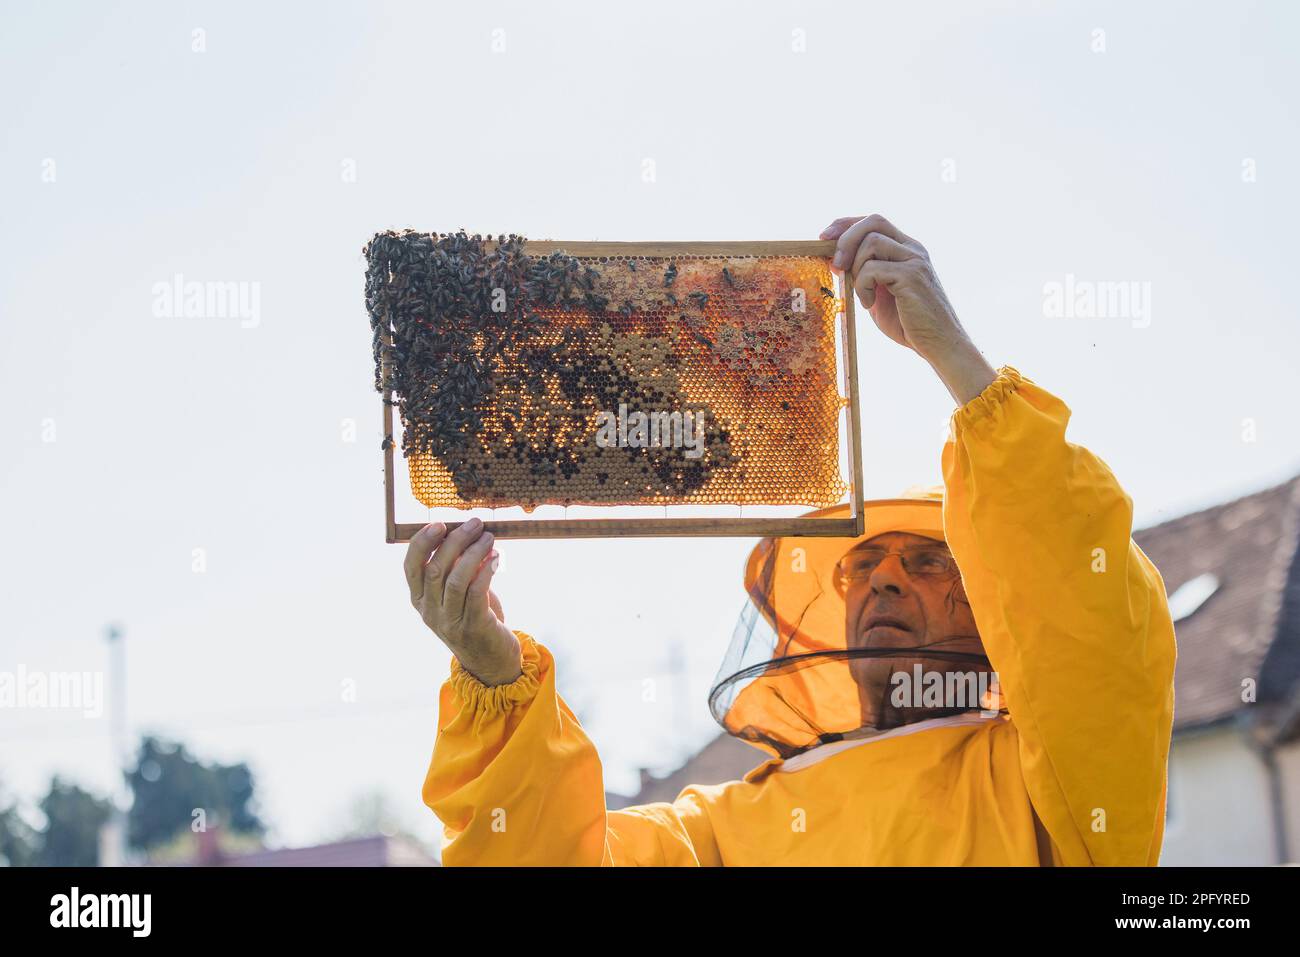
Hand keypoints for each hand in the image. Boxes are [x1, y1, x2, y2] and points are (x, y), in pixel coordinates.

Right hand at [404, 518, 521, 686]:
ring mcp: (450, 621)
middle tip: (475, 524)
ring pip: (456, 579)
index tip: (439, 524)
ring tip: (488, 537)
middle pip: (435, 568)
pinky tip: (496, 558)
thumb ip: (457, 570)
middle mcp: (431, 611)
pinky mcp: (474, 627)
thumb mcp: (458, 595)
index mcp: (421, 600)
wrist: (490, 661)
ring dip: (474, 553)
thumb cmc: (475, 619)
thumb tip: (465, 534)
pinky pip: (477, 593)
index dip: (422, 543)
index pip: (411, 567)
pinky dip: (486, 571)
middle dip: (455, 541)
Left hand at [822, 214, 996, 404]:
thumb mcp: (879, 294)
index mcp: (906, 249)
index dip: (847, 224)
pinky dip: (863, 287)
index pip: (874, 221)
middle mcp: (913, 249)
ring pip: (871, 243)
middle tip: (835, 265)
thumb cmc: (908, 323)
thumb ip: (863, 275)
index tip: (824, 237)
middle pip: (873, 221)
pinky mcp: (912, 276)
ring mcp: (914, 260)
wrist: (938, 344)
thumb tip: (834, 261)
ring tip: (863, 295)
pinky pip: (872, 269)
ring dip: (856, 269)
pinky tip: (870, 305)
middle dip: (846, 238)